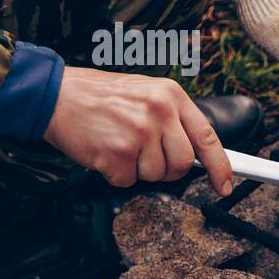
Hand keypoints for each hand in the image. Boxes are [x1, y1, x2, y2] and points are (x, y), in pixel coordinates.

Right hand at [44, 67, 233, 195]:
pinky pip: (127, 181)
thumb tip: (196, 152)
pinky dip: (115, 174)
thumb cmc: (100, 97)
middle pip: (182, 163)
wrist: (53, 94)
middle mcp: (159, 112)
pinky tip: (104, 152)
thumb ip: (173, 118)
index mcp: (171, 95)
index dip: (220, 166)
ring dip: (137, 169)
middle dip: (166, 169)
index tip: (224, 185)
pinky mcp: (117, 153)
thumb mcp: (146, 93)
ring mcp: (139, 133)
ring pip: (156, 175)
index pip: (207, 137)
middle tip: (144, 156)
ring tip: (119, 144)